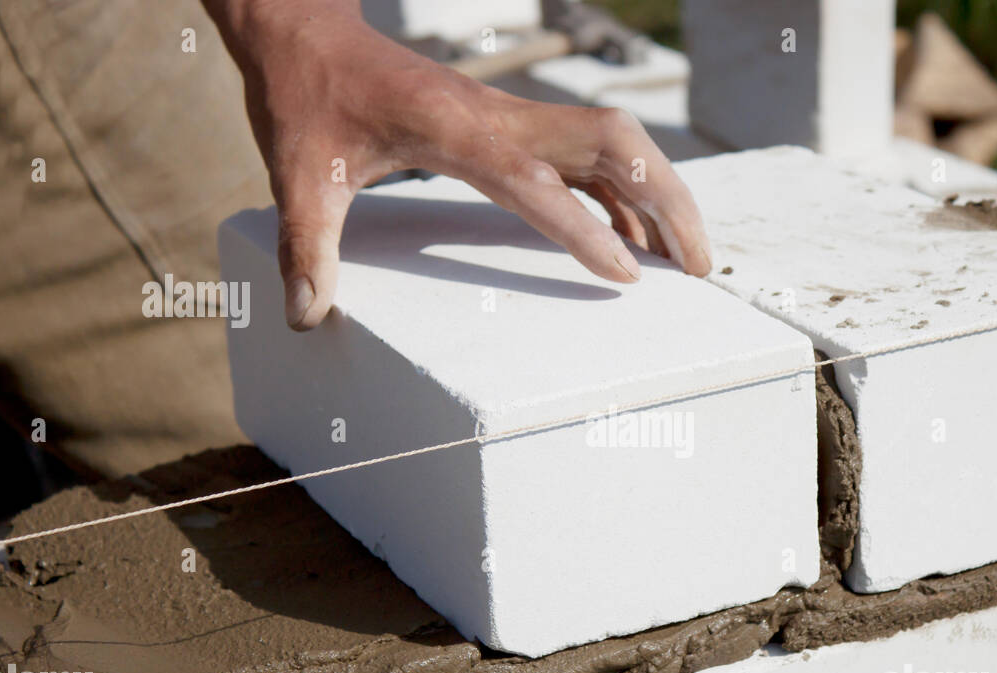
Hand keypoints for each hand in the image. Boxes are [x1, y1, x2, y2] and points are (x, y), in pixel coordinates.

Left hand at [203, 0, 712, 329]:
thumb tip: (306, 314)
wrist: (308, 35)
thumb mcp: (297, 173)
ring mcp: (512, 117)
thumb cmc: (307, 97)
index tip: (628, 275)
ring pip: (616, 144)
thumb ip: (307, 245)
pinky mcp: (511, 124)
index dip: (587, 229)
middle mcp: (500, 118)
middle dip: (668, 201)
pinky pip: (589, 155)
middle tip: (699, 265)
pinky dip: (624, 194)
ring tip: (687, 256)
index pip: (540, 183)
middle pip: (615, 146)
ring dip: (661, 193)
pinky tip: (632, 236)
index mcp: (457, 130)